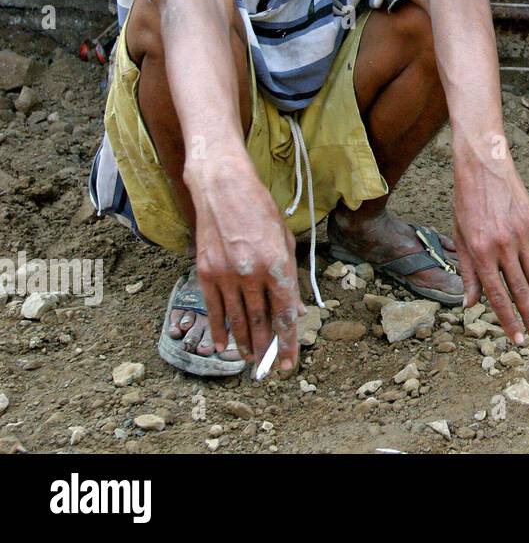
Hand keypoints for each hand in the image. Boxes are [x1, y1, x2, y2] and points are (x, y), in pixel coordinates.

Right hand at [188, 153, 303, 374]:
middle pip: (261, 321)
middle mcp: (252, 273)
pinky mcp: (205, 272)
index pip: (285, 314)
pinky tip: (223, 346)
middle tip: (269, 368)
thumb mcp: (285, 240)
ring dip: (245, 344)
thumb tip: (295, 311)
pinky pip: (214, 309)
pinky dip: (219, 330)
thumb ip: (289, 278)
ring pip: (238, 320)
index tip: (289, 364)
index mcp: (277, 264)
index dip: (288, 342)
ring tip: (250, 360)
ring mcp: (226, 274)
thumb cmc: (260, 209)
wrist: (222, 188)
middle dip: (267, 349)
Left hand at [451, 139, 528, 344]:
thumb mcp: (460, 237)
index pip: (496, 296)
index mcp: (480, 253)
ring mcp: (521, 234)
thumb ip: (468, 272)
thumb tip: (470, 304)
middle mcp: (502, 247)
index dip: (507, 320)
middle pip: (519, 291)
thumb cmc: (466, 202)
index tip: (517, 339)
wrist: (482, 166)